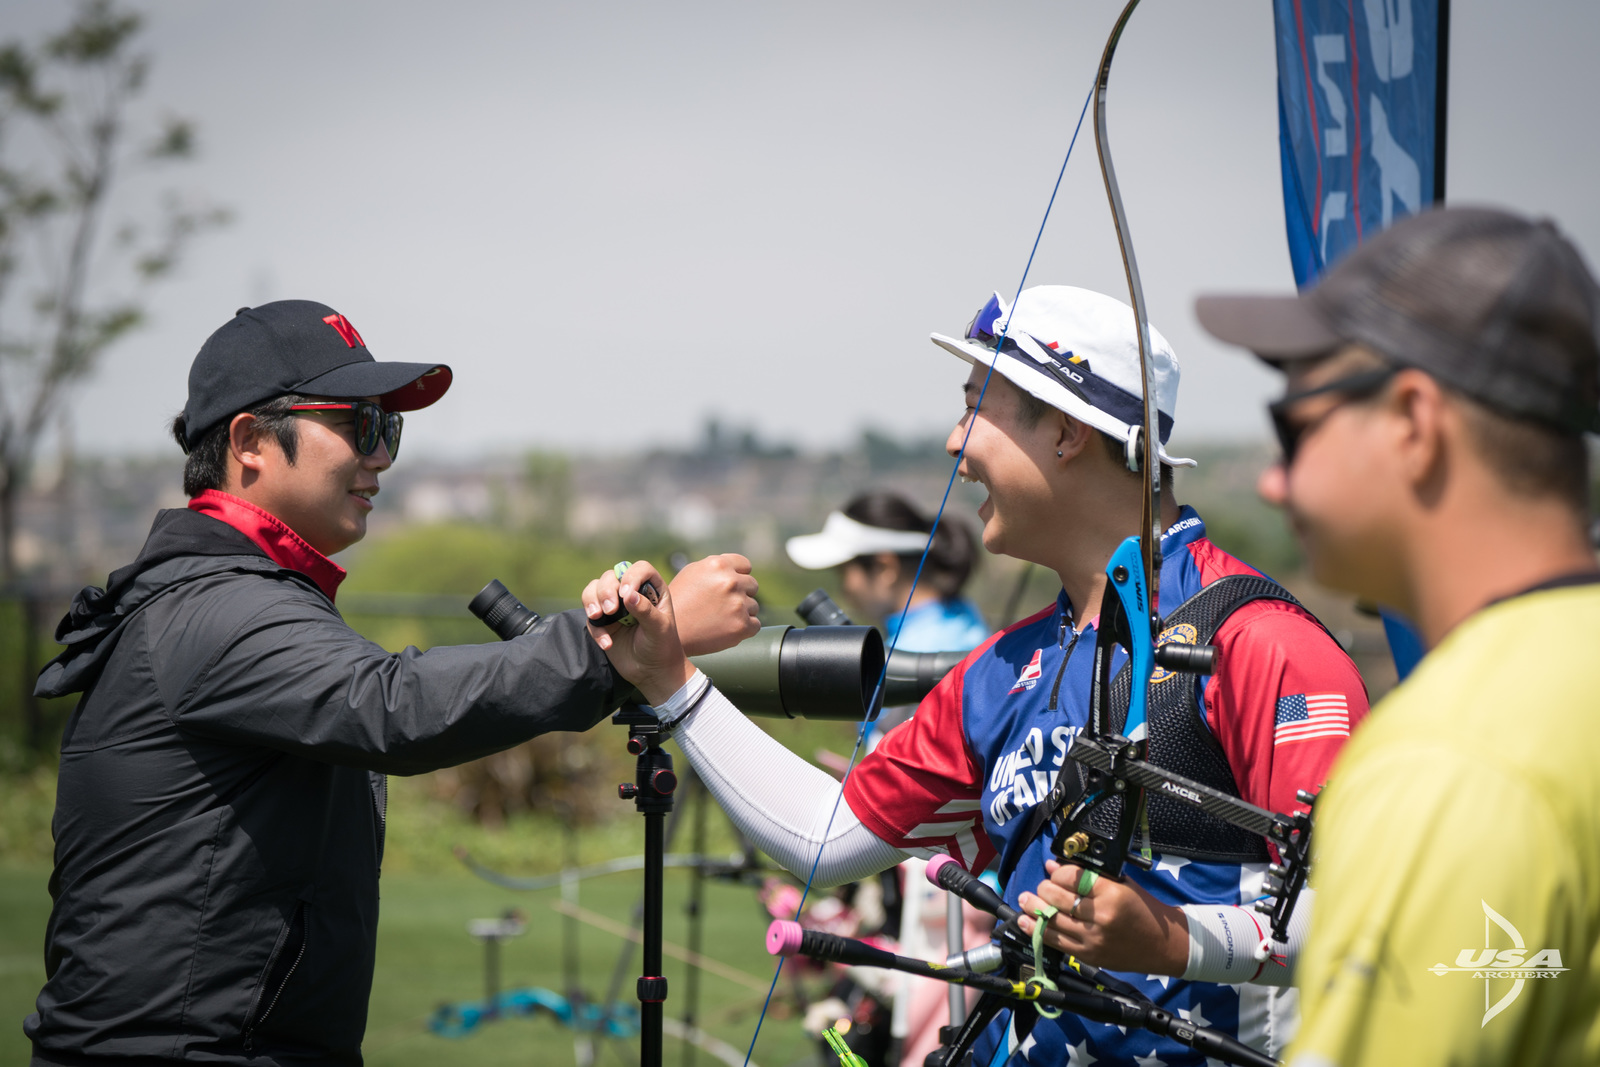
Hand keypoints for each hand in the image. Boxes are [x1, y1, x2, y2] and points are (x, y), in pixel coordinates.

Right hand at [582, 561, 693, 704]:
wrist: (652, 672)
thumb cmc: (662, 646)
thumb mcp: (659, 628)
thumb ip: (645, 610)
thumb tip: (628, 594)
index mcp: (652, 589)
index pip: (639, 569)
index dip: (630, 576)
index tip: (626, 593)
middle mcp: (631, 593)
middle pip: (611, 577)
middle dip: (606, 591)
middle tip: (611, 611)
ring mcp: (615, 607)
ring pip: (594, 589)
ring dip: (592, 600)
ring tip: (597, 617)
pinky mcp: (603, 622)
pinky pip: (590, 616)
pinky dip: (596, 629)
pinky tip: (607, 644)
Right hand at [668, 553, 761, 655]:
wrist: (668, 633)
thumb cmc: (679, 602)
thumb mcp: (692, 573)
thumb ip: (716, 568)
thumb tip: (737, 569)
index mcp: (718, 565)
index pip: (745, 566)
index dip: (738, 576)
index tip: (729, 587)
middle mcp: (730, 582)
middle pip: (752, 585)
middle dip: (741, 594)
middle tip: (722, 605)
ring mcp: (738, 604)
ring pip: (753, 606)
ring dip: (741, 612)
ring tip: (719, 618)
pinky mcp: (742, 625)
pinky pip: (755, 624)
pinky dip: (744, 628)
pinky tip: (726, 629)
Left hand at [1015, 860, 1189, 975]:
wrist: (1164, 945)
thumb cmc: (1143, 909)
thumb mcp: (1121, 884)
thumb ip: (1087, 875)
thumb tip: (1052, 865)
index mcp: (1111, 893)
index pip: (1070, 877)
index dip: (1057, 872)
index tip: (1054, 871)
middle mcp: (1100, 916)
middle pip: (1056, 897)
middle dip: (1043, 888)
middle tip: (1041, 886)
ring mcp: (1093, 939)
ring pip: (1051, 919)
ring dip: (1032, 907)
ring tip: (1024, 899)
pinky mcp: (1088, 956)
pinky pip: (1055, 942)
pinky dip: (1036, 930)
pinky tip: (1025, 921)